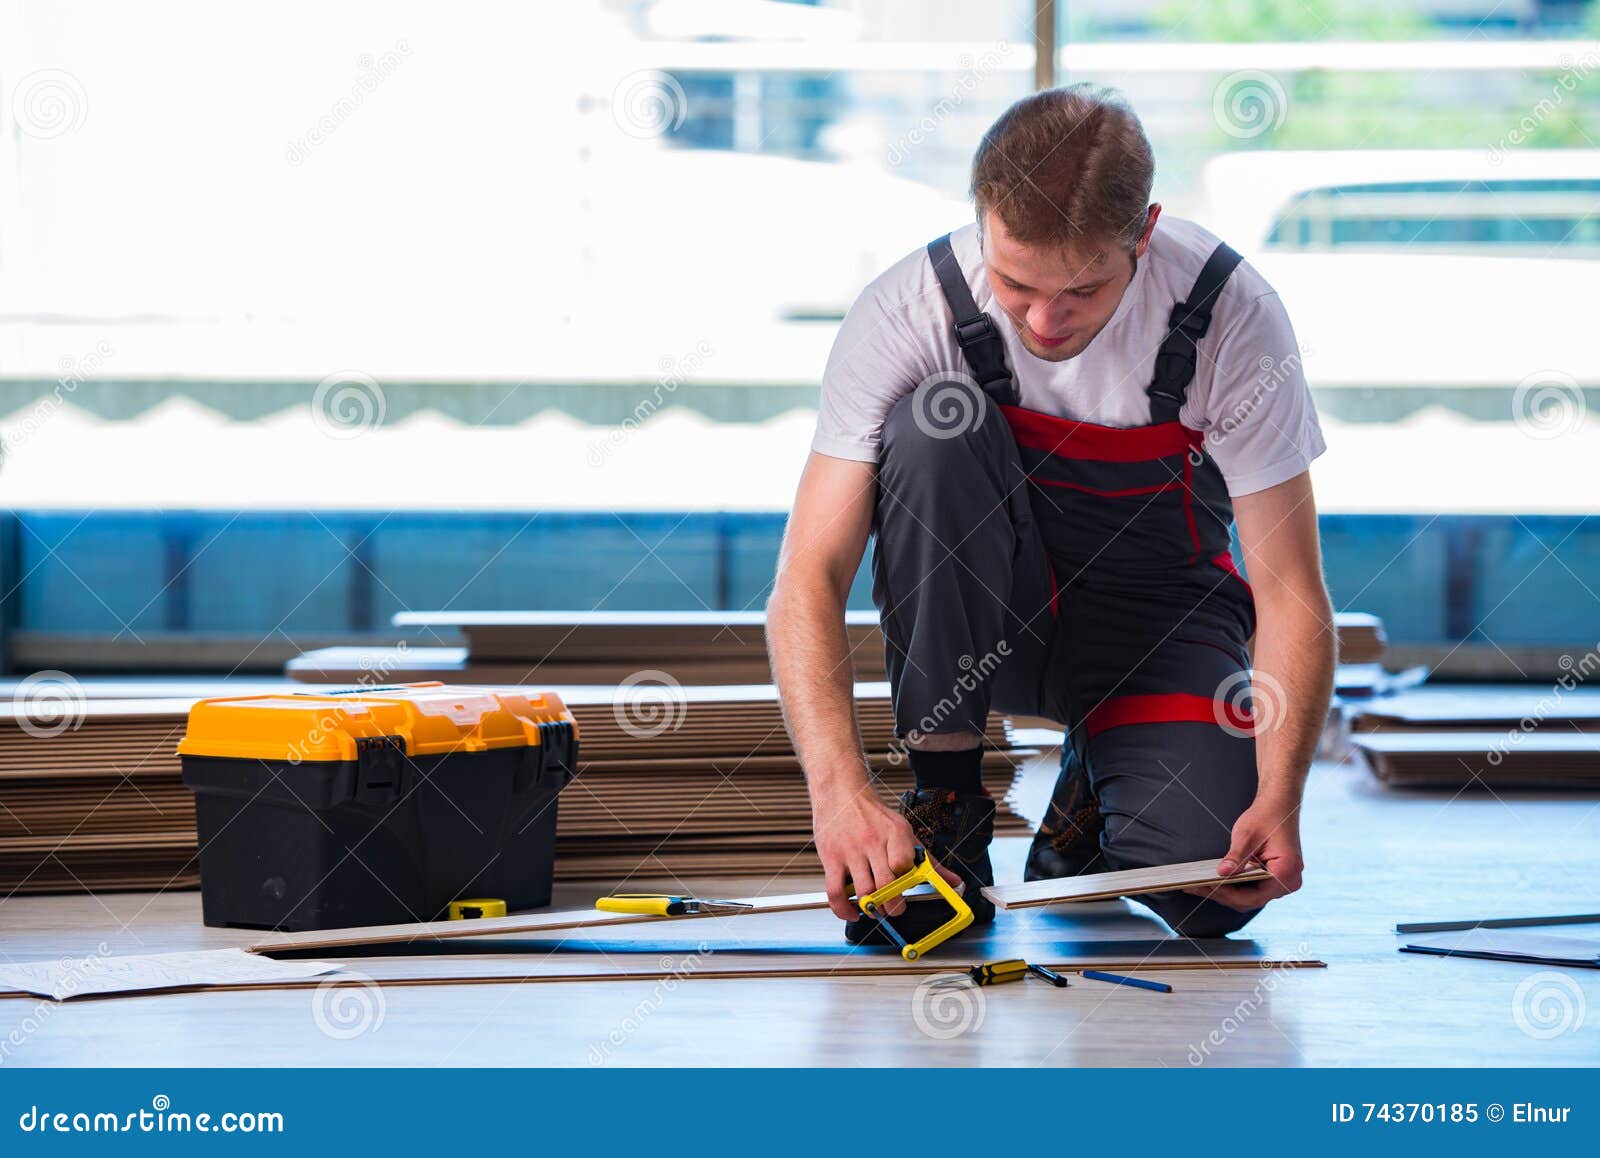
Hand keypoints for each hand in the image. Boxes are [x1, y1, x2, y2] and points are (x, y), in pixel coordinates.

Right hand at [812, 786, 960, 920]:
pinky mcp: (831, 858)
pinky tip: (853, 912)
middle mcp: (873, 841)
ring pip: (863, 891)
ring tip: (876, 908)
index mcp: (896, 832)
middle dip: (893, 905)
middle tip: (894, 908)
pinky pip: (836, 893)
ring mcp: (850, 850)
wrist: (841, 791)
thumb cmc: (875, 816)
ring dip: (872, 908)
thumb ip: (928, 860)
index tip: (908, 889)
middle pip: (886, 884)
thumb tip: (955, 883)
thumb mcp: (904, 831)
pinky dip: (844, 909)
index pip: (904, 864)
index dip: (907, 881)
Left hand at [1184, 795, 1303, 911]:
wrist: (1279, 806)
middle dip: (1223, 895)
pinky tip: (1217, 881)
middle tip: (1196, 887)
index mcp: (1286, 871)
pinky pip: (1254, 889)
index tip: (1207, 888)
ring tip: (1201, 885)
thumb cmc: (1267, 816)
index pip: (1255, 896)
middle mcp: (1289, 881)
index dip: (1229, 895)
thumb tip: (1222, 873)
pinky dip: (1236, 887)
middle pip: (1252, 900)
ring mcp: (1284, 882)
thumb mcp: (1247, 835)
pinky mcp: (1275, 879)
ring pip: (1252, 897)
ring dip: (1227, 893)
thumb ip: (1236, 856)